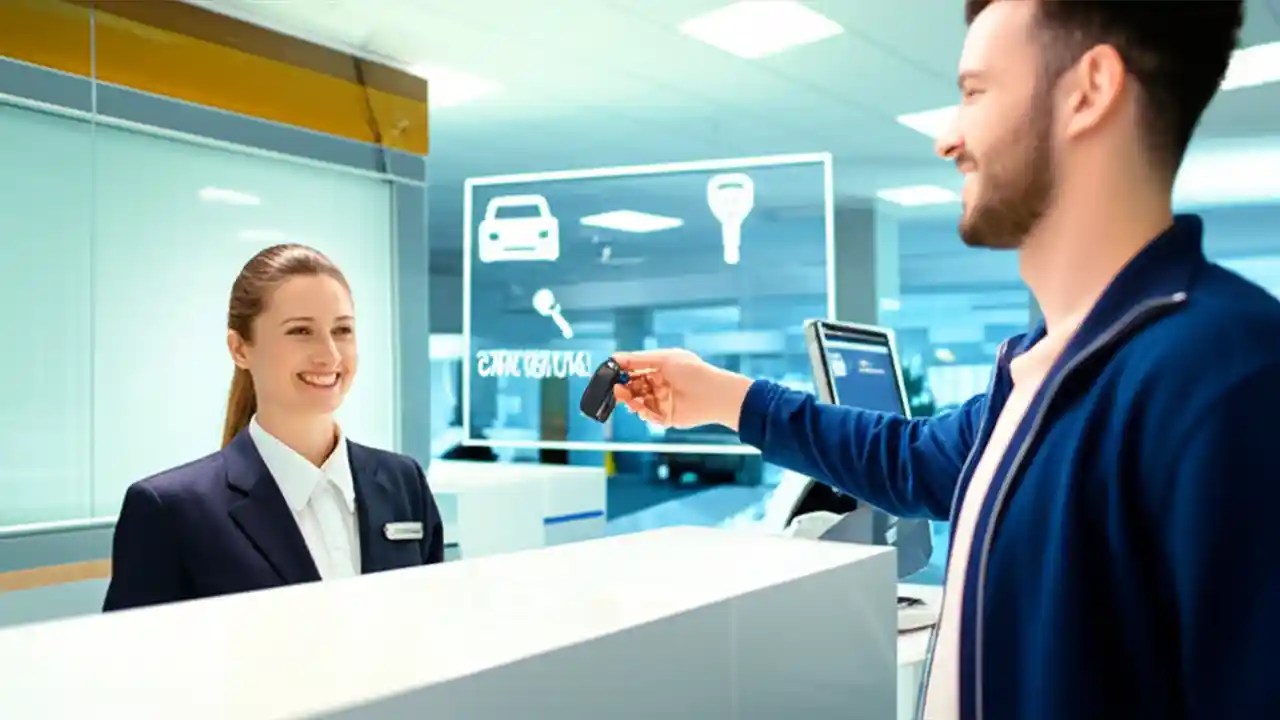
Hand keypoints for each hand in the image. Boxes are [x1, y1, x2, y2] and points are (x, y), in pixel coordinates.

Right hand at [612, 349, 753, 429]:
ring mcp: (663, 401)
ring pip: (638, 402)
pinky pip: (648, 416)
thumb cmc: (692, 371)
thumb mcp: (663, 359)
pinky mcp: (667, 417)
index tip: (610, 372)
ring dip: (630, 401)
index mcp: (661, 369)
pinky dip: (642, 412)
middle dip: (623, 388)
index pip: (635, 370)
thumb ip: (638, 359)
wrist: (713, 394)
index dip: (623, 372)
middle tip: (614, 389)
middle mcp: (661, 385)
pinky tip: (640, 408)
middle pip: (634, 387)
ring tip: (626, 398)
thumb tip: (614, 357)